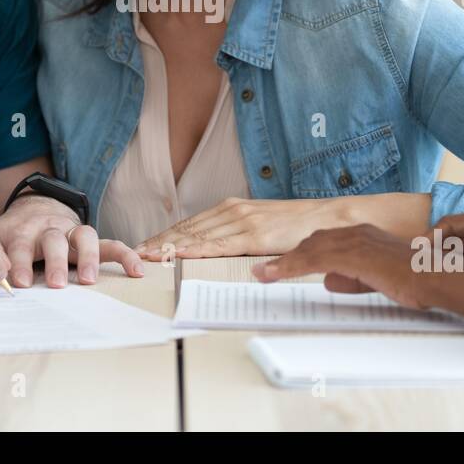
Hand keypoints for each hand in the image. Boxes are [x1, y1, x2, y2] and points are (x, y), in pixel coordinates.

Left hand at [0, 195, 143, 287]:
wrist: (33, 210)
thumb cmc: (11, 235)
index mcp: (22, 231)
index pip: (20, 245)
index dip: (19, 262)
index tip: (18, 281)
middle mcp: (49, 228)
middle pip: (53, 240)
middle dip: (55, 261)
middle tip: (55, 283)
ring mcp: (71, 232)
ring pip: (83, 237)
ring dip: (88, 258)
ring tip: (89, 280)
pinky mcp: (90, 240)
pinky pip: (111, 244)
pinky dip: (125, 255)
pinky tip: (137, 271)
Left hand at [135, 197, 355, 259]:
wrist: (327, 218)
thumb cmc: (296, 224)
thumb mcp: (261, 224)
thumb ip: (238, 233)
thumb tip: (216, 247)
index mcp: (232, 207)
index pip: (190, 223)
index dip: (165, 234)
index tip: (145, 245)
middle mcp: (233, 211)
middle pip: (187, 229)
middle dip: (160, 241)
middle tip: (135, 252)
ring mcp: (243, 222)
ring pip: (198, 236)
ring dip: (170, 246)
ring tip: (149, 255)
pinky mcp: (256, 236)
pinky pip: (220, 244)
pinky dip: (197, 249)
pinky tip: (181, 254)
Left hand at [252, 225, 428, 307]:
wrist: (433, 276)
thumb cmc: (414, 279)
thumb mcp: (377, 277)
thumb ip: (352, 277)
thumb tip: (329, 280)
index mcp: (362, 234)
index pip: (323, 242)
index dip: (300, 253)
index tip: (281, 264)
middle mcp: (355, 233)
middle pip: (312, 243)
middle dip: (287, 257)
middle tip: (265, 271)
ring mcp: (353, 242)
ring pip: (308, 251)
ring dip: (283, 264)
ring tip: (263, 274)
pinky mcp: (352, 255)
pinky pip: (313, 261)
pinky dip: (290, 267)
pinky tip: (276, 274)